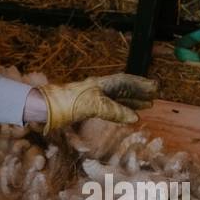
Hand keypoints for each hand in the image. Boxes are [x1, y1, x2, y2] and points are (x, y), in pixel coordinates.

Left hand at [37, 74, 157, 131]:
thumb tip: (134, 118)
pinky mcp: (86, 108)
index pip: (125, 81)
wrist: (45, 108)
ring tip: (145, 106)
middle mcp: (98, 88)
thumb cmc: (67, 103)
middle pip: (123, 88)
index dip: (140, 84)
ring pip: (117, 98)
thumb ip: (114, 111)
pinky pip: (109, 107)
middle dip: (139, 92)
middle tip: (154, 96)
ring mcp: (92, 98)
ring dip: (132, 102)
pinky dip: (120, 111)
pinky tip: (124, 115)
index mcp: (100, 84)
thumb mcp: (93, 106)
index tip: (154, 87)